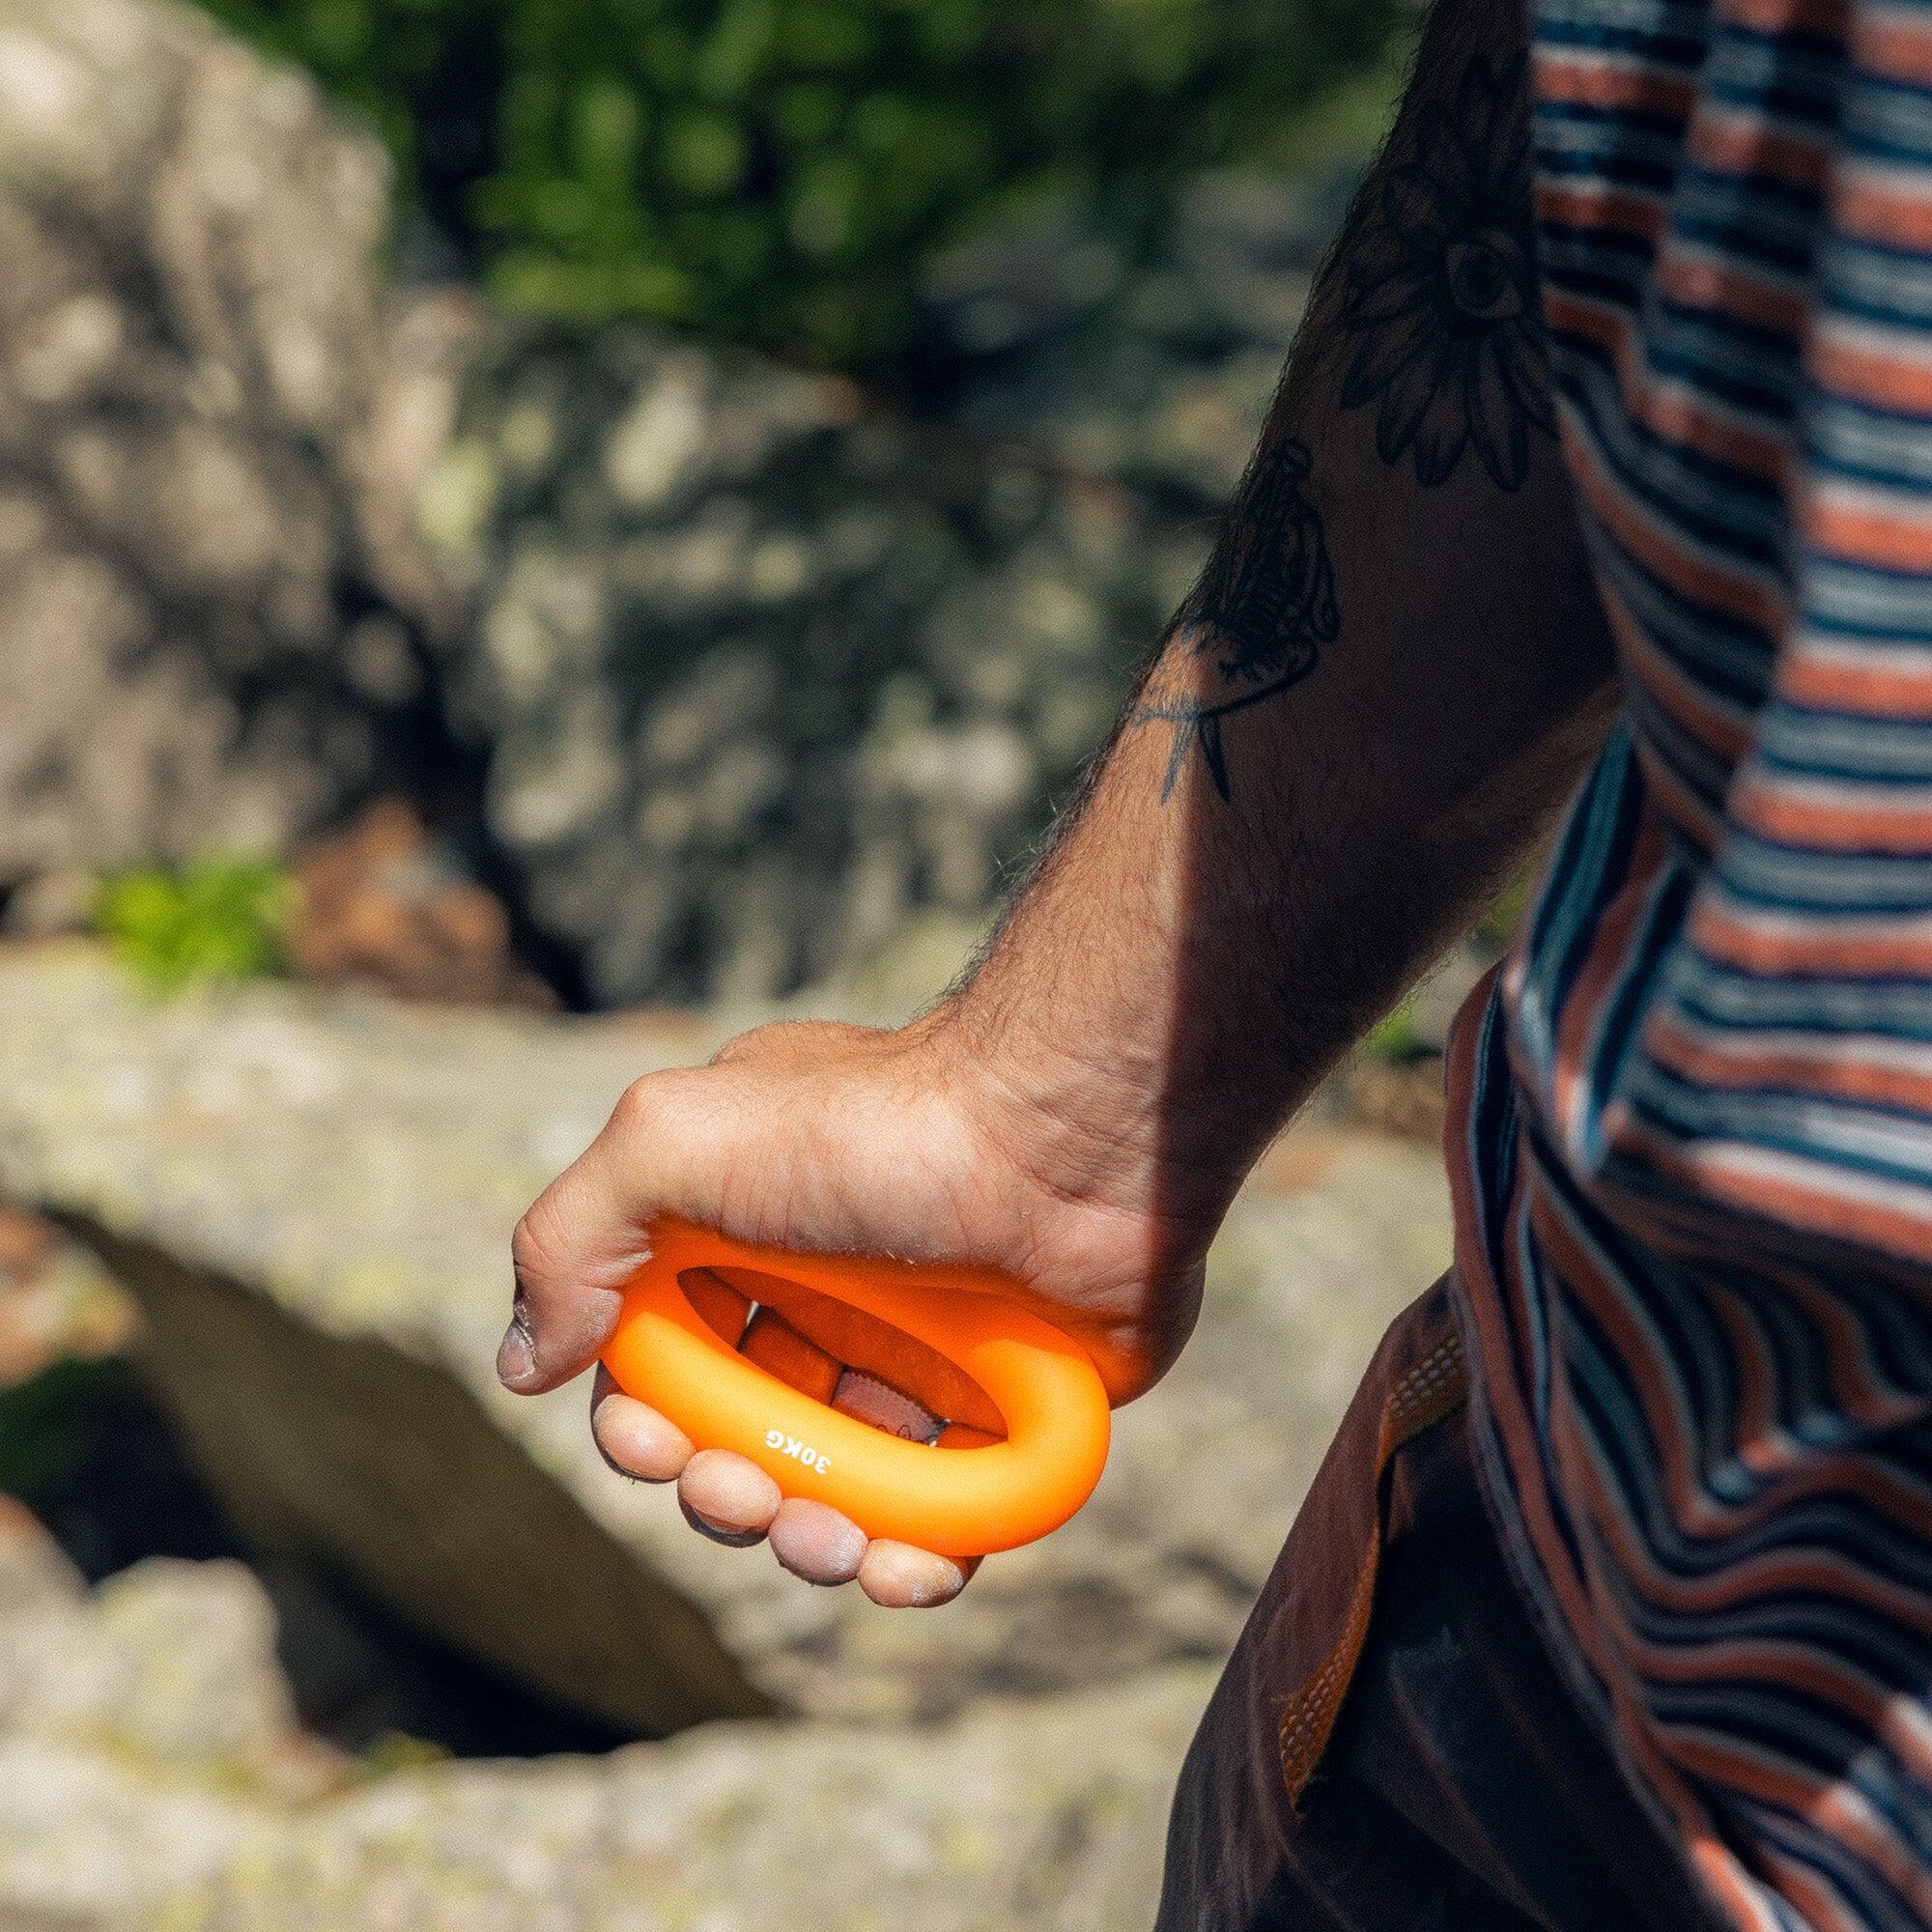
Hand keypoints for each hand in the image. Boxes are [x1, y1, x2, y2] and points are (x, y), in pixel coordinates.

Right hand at [498, 1010, 1214, 1606]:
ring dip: (807, 1544)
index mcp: (741, 1230)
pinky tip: (903, 1569)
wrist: (1071, 1137)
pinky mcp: (1007, 1410)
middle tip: (742, 1495)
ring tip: (829, 1541)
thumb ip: (569, 1238)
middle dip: (719, 1495)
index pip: (659, 1355)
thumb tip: (523, 1368)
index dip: (639, 1420)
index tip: (653, 1440)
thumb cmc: (876, 1131)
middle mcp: (825, 1293)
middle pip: (742, 1438)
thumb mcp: (674, 1142)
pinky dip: (911, 1563)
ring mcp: (918, 1354)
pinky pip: (942, 1518)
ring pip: (834, 1491)